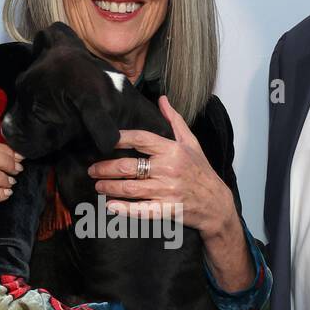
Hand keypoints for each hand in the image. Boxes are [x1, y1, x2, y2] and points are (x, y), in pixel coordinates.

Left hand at [87, 95, 234, 238]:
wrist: (216, 204)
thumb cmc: (201, 171)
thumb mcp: (192, 143)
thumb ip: (174, 121)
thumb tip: (162, 99)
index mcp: (172, 150)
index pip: (140, 139)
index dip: (119, 139)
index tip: (105, 140)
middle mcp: (168, 169)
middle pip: (129, 166)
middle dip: (106, 168)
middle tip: (93, 169)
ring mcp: (167, 191)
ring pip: (130, 188)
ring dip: (110, 187)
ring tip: (98, 185)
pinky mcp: (167, 210)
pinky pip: (141, 210)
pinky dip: (124, 209)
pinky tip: (110, 206)